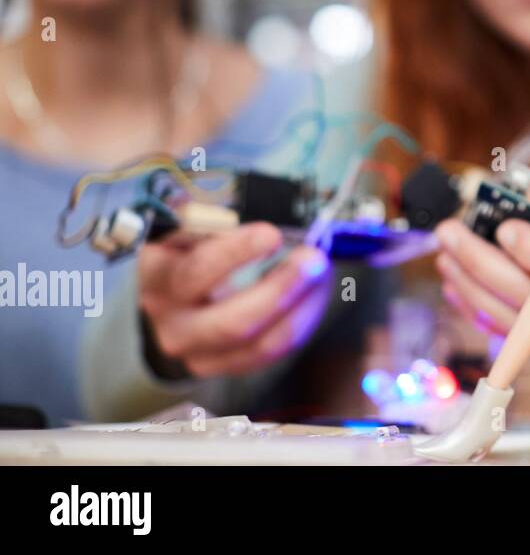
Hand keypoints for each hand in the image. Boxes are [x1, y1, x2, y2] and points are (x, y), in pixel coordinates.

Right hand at [138, 222, 330, 377]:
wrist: (175, 280)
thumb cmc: (193, 240)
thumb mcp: (196, 219)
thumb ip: (225, 220)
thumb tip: (276, 216)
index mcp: (156, 277)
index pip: (195, 273)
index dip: (237, 253)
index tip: (272, 234)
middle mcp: (170, 322)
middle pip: (231, 323)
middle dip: (282, 289)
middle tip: (314, 259)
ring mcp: (195, 351)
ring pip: (258, 345)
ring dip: (301, 308)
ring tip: (322, 274)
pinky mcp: (221, 364)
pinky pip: (269, 353)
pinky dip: (300, 322)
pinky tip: (313, 295)